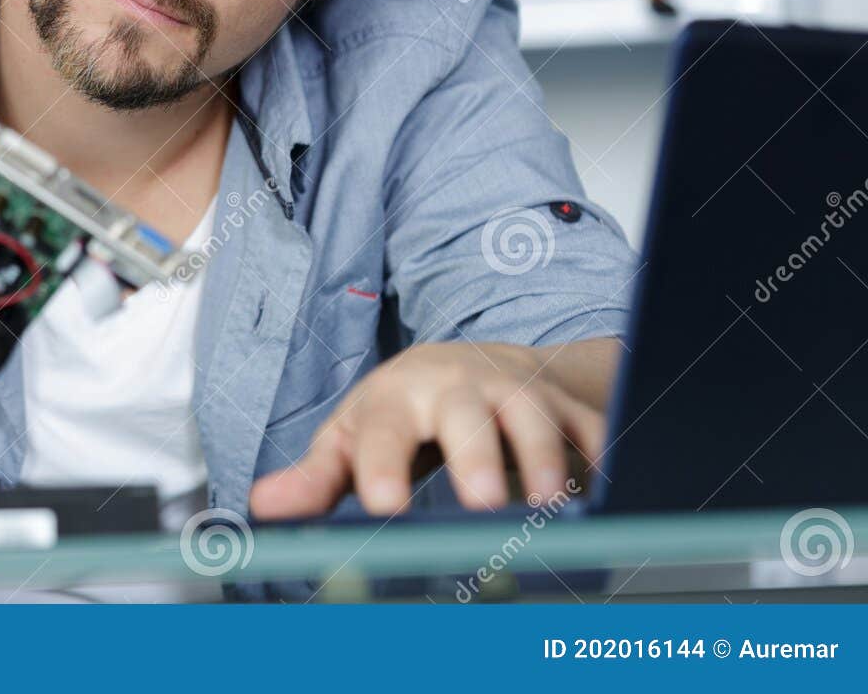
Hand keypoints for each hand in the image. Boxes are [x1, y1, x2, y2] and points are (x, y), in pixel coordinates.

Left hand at [250, 341, 610, 517]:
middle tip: (483, 504)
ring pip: (535, 418)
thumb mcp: (354, 435)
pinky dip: (604, 459)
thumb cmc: (404, 412)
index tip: (382, 504)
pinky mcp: (567, 408)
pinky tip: (608, 497)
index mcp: (396, 398)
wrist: (473, 366)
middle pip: (466, 413)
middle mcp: (457, 388)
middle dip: (476, 456)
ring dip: (546, 460)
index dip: (381, 465)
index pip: (382, 431)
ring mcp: (517, 393)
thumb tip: (263, 506)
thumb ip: (317, 476)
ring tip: (547, 505)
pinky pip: (593, 430)